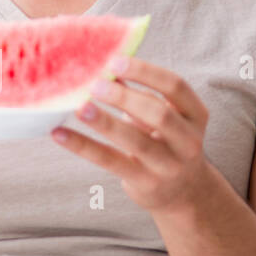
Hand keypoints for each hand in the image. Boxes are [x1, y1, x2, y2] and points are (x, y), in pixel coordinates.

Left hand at [50, 55, 211, 214]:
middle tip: (95, 85)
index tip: (115, 62)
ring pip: (136, 141)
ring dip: (105, 122)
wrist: (184, 193)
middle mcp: (188, 141)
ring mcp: (168, 165)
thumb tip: (103, 68)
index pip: (175, 86)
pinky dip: (83, 146)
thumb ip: (139, 94)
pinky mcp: (145, 183)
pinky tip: (60, 134)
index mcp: (195, 115)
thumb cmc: (167, 143)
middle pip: (159, 114)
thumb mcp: (164, 117)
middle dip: (125, 97)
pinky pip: (110, 161)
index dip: (145, 72)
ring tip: (79, 107)